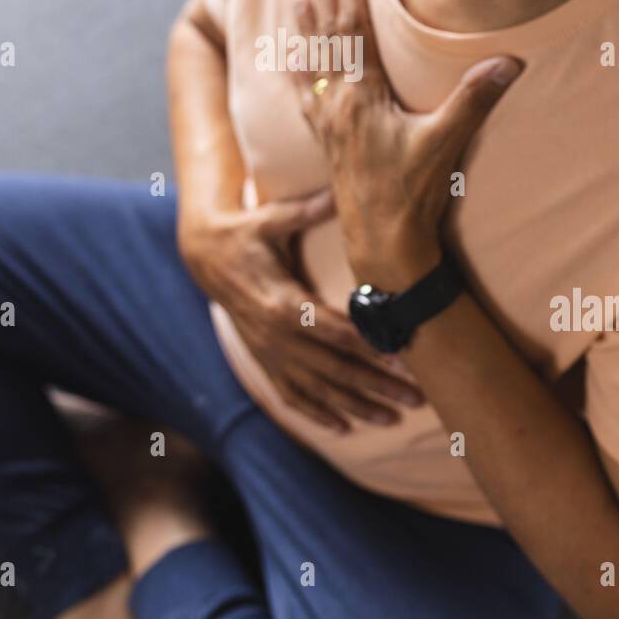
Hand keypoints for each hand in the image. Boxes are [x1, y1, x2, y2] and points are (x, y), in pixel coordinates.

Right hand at [177, 191, 426, 433]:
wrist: (203, 256)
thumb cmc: (245, 233)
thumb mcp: (272, 218)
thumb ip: (308, 210)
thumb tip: (343, 190)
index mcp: (282, 302)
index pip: (335, 331)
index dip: (370, 346)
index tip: (403, 356)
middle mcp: (277, 337)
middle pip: (335, 369)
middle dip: (377, 385)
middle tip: (416, 398)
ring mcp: (269, 354)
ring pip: (318, 390)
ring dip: (356, 407)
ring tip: (392, 419)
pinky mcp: (263, 361)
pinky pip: (292, 396)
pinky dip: (318, 414)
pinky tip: (345, 429)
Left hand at [291, 0, 522, 288]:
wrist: (382, 242)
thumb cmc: (411, 194)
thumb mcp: (445, 143)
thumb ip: (473, 99)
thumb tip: (508, 62)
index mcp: (362, 98)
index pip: (354, 34)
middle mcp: (337, 105)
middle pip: (328, 40)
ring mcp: (327, 124)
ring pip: (310, 63)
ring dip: (304, 27)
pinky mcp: (325, 142)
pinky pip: (303, 95)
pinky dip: (296, 71)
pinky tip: (289, 60)